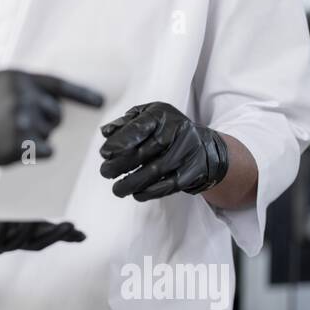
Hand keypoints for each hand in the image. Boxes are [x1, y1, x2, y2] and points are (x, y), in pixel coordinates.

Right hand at [0, 70, 103, 183]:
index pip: (58, 84)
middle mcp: (23, 96)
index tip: (99, 102)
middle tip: (25, 130)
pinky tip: (13, 153)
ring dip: (37, 140)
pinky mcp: (19, 145)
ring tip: (7, 141)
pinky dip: (35, 155)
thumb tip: (43, 99)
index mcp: (16, 77)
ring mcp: (22, 121)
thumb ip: (13, 87)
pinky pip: (45, 152)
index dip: (81, 94)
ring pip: (49, 135)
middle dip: (47, 123)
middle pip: (56, 114)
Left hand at [0, 183, 84, 265]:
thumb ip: (7, 195)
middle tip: (72, 230)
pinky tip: (8, 223)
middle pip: (34, 242)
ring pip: (15, 244)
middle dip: (54, 236)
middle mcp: (2, 240)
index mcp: (8, 229)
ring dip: (30, 233)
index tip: (80, 233)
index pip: (38, 231)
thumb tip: (28, 185)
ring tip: (43, 223)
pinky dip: (1, 234)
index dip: (59, 233)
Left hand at [98, 102, 227, 200]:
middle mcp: (177, 130)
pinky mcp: (193, 171)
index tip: (104, 153)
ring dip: (133, 182)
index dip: (120, 141)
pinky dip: (150, 191)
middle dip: (121, 164)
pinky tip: (136, 194)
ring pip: (156, 170)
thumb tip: (106, 132)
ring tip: (117, 189)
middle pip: (146, 150)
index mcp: (161, 115)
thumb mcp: (148, 117)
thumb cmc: (166, 130)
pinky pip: (169, 184)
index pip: (139, 127)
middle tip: (105, 172)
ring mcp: (187, 151)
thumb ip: (126, 123)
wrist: (204, 147)